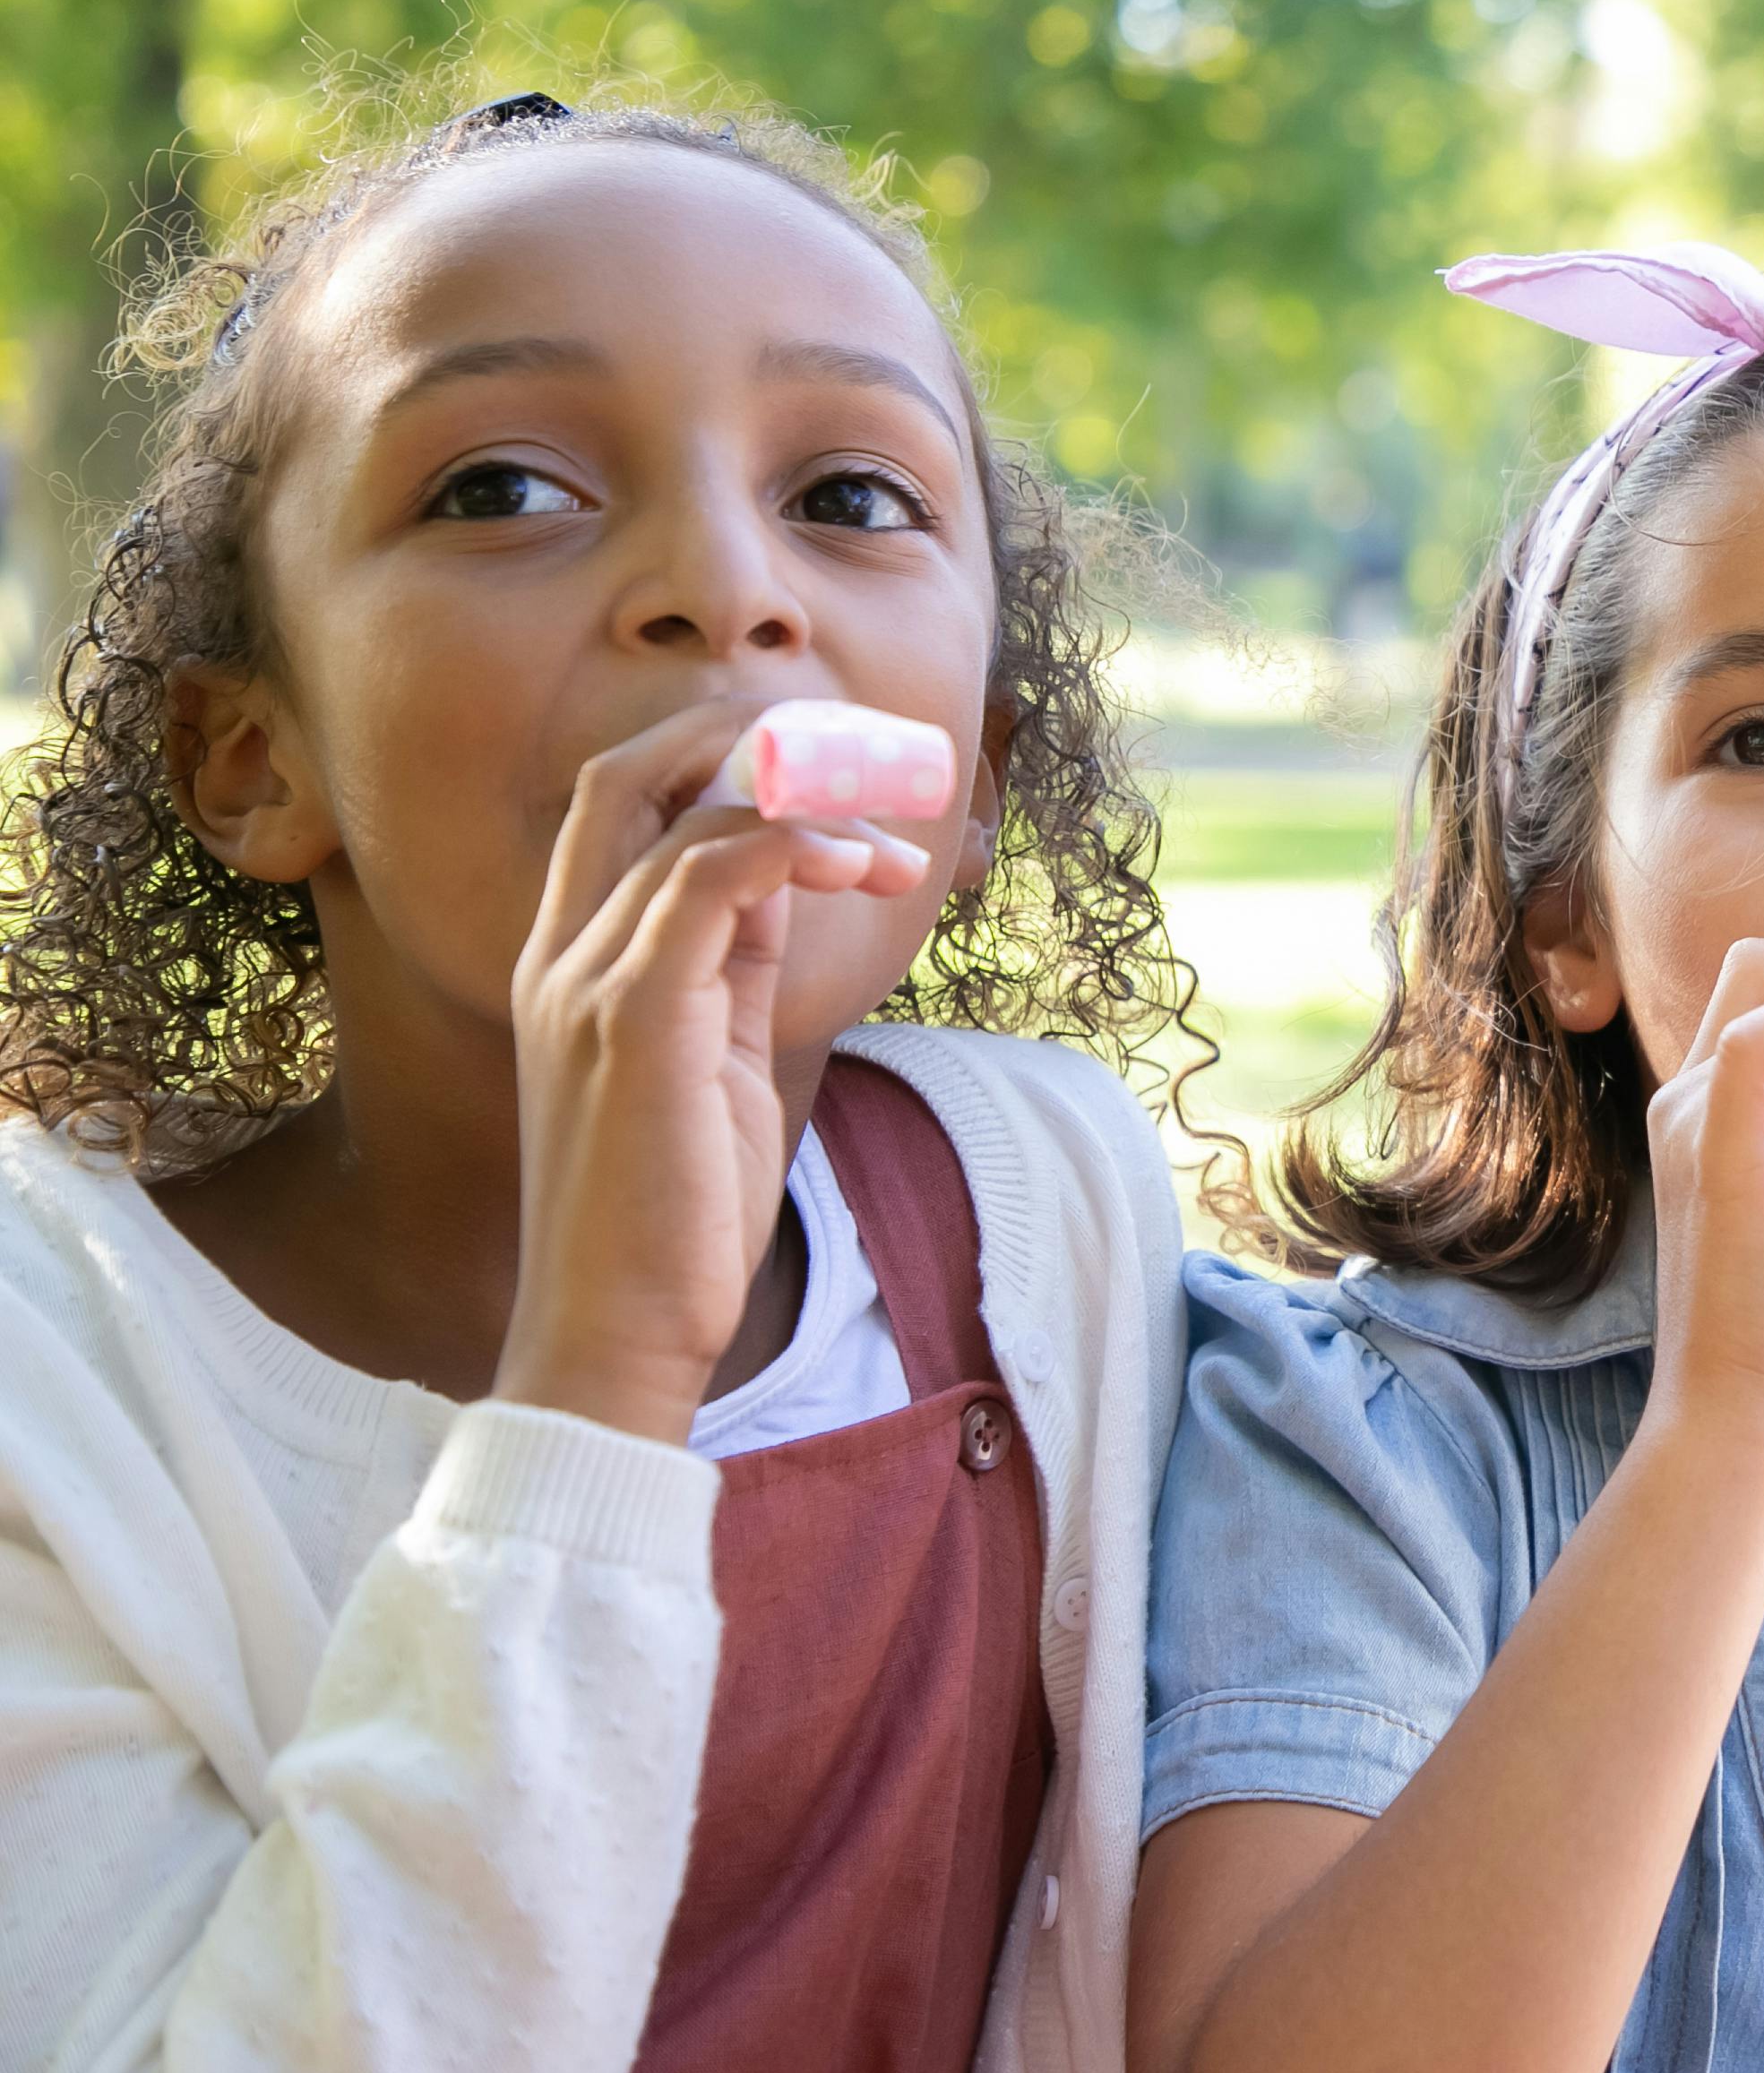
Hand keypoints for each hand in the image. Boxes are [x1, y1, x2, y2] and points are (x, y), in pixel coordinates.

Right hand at [497, 702, 932, 1441]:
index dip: (718, 762)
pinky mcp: (633, 1021)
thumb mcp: (714, 1061)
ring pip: (693, 824)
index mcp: (566, 965)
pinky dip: (794, 848)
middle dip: (743, 739)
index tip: (830, 778)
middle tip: (859, 756)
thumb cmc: (670, 1215)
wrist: (616, 1333)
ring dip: (815, 812)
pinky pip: (713, 880)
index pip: (619, 805)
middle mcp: (558, 958)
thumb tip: (785, 876)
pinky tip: (862, 869)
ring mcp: (585, 984)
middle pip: (626, 776)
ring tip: (897, 850)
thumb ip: (733, 965)